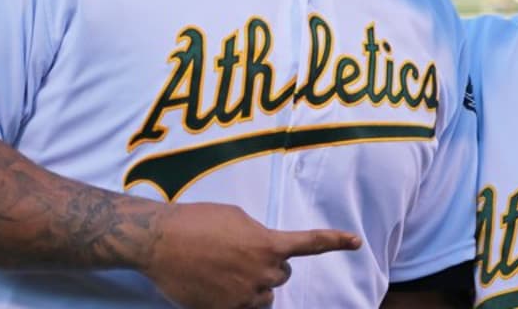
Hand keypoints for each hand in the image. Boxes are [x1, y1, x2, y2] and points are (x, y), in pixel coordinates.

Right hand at [142, 202, 360, 308]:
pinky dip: (231, 299)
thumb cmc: (197, 221)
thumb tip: (263, 248)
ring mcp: (246, 295)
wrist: (160, 241)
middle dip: (267, 267)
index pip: (311, 243)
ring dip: (252, 287)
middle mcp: (263, 272)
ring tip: (222, 271)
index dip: (336, 241)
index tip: (357, 242)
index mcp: (269, 244)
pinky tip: (211, 285)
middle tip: (237, 255)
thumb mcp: (236, 218)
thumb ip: (258, 234)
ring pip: (263, 296)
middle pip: (281, 274)